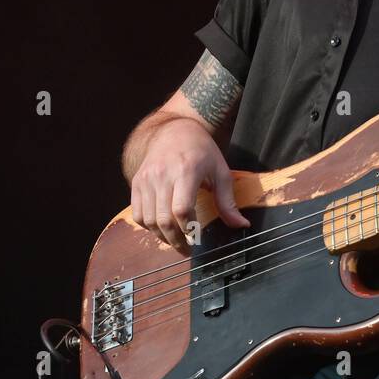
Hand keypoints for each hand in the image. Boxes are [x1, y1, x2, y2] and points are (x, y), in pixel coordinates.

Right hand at [129, 116, 249, 252]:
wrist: (175, 130)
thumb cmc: (202, 151)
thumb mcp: (221, 172)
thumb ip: (228, 202)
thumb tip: (241, 226)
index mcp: (186, 171)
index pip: (181, 209)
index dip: (189, 228)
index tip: (197, 238)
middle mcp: (162, 174)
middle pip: (163, 218)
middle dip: (175, 239)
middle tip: (187, 249)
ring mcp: (146, 178)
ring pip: (148, 219)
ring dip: (161, 236)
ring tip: (175, 240)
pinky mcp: (136, 182)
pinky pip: (137, 213)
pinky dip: (148, 226)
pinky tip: (161, 227)